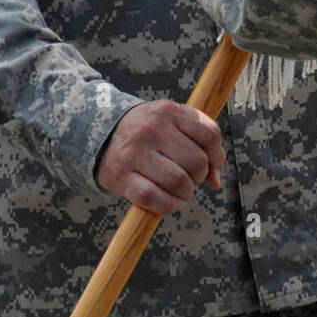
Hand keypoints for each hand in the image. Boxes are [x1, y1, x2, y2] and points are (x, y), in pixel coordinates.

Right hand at [97, 98, 226, 213]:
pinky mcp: (121, 176)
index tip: (208, 165)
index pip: (210, 135)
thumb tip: (215, 180)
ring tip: (179, 191)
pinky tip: (169, 202)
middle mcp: (152, 129)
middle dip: (198, 177)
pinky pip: (154, 198)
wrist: (101, 135)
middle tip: (189, 178)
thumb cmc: (148, 133)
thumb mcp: (174, 124)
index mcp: (169, 111)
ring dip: (185, 193)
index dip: (216, 156)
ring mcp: (135, 152)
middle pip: (197, 162)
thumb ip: (201, 143)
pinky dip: (168, 205)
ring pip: (179, 182)